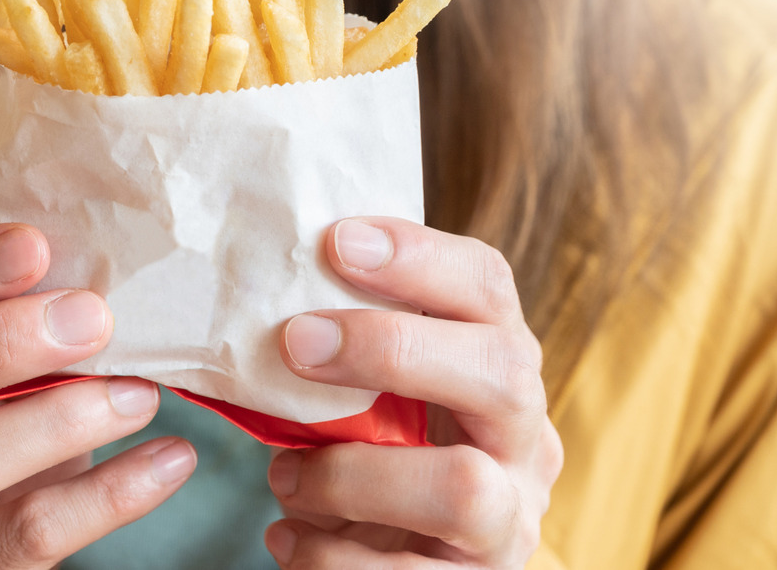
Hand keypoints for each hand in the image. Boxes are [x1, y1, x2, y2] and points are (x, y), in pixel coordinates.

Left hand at [264, 218, 561, 567]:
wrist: (416, 566)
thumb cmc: (385, 461)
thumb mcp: (382, 399)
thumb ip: (348, 346)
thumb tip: (250, 283)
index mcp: (502, 366)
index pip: (488, 287)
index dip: (420, 256)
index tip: (336, 240)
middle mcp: (526, 438)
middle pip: (502, 373)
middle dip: (394, 349)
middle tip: (296, 341)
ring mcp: (512, 519)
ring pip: (464, 489)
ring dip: (353, 476)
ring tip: (284, 477)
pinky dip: (332, 557)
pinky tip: (288, 538)